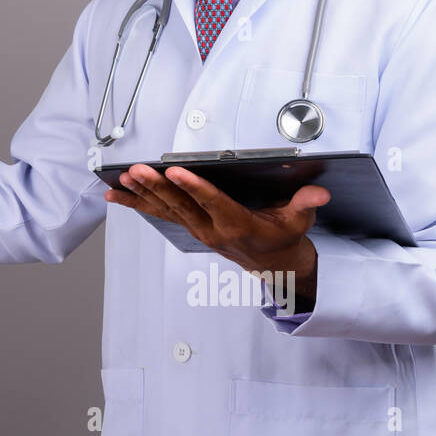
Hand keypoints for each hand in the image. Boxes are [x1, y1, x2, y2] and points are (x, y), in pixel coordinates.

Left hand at [106, 164, 326, 291]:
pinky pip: (159, 214)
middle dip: (157, 187)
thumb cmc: (282, 238)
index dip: (194, 188)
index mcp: (237, 226)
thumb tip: (319, 193)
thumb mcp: (299, 221)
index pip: (212, 203)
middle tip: (138, 170)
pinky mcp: (189, 227)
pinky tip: (116, 195)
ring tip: (121, 179)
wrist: (272, 265)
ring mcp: (197, 230)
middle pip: (181, 205)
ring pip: (165, 209)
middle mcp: (211, 230)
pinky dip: (137, 203)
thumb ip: (306, 204)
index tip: (176, 171)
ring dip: (142, 194)